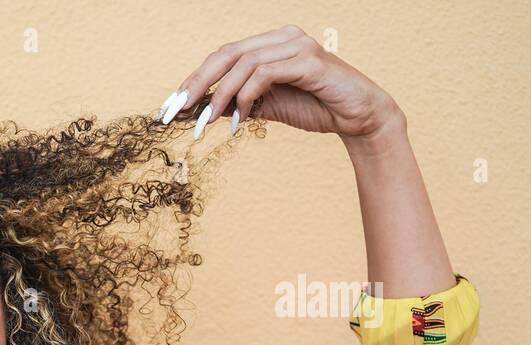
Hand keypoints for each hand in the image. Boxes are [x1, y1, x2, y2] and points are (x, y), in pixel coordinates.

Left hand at [157, 24, 403, 143]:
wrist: (357, 117)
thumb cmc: (314, 108)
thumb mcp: (266, 106)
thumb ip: (237, 103)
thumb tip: (201, 109)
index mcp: (272, 43)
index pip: (224, 55)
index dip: (196, 77)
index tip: (173, 104)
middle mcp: (284, 37)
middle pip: (227, 53)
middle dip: (198, 82)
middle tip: (178, 110)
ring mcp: (298, 45)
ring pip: (243, 64)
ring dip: (220, 95)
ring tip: (209, 122)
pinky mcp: (310, 61)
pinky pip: (264, 74)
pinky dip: (245, 97)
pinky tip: (239, 119)